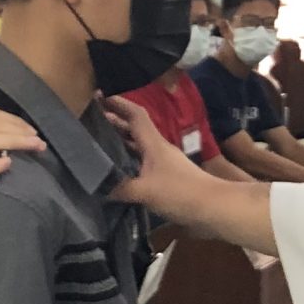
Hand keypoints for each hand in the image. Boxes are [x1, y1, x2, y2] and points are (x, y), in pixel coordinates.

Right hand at [102, 99, 208, 219]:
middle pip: (135, 129)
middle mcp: (158, 149)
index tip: (98, 95)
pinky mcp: (167, 178)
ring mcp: (164, 163)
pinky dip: (128, 162)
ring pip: (138, 147)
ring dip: (120, 142)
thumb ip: (120, 188)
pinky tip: (117, 172)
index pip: (135, 115)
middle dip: (114, 122)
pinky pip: (142, 164)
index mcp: (154, 144)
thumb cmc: (180, 192)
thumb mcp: (145, 191)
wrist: (214, 207)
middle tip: (90, 121)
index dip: (118, 103)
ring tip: (98, 144)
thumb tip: (99, 186)